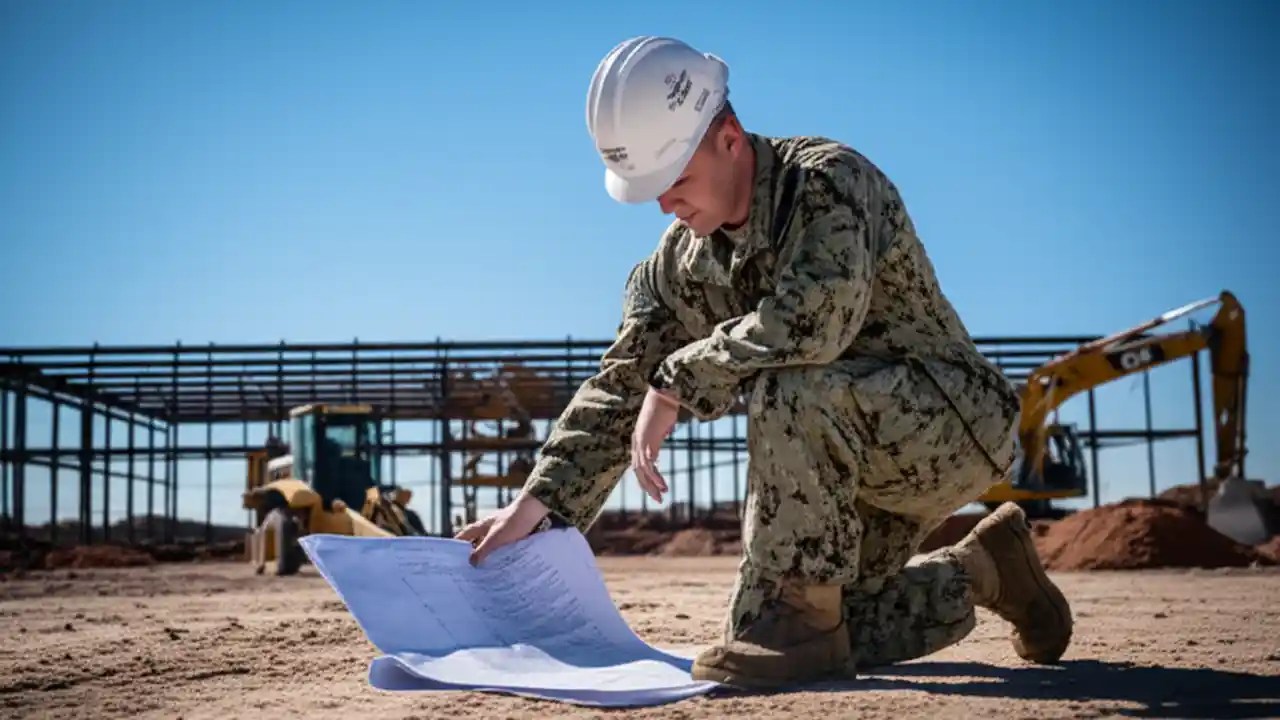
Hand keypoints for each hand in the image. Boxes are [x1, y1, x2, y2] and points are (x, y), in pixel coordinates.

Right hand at [454, 492, 549, 565]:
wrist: (535, 512)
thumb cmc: (513, 521)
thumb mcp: (495, 539)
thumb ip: (482, 551)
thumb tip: (471, 563)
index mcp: (481, 526)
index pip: (463, 536)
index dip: (455, 546)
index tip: (450, 560)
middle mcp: (489, 529)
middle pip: (476, 544)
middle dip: (472, 556)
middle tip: (467, 573)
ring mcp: (501, 533)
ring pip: (490, 548)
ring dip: (487, 559)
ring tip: (484, 576)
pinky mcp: (513, 538)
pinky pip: (502, 550)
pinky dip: (499, 558)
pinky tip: (501, 569)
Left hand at [631, 387, 680, 503]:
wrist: (664, 393)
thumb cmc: (665, 404)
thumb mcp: (664, 421)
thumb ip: (662, 429)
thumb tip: (667, 432)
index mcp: (639, 439)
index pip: (638, 464)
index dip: (646, 478)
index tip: (657, 488)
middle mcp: (636, 442)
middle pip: (638, 471)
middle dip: (647, 487)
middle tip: (658, 500)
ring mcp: (640, 442)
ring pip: (642, 471)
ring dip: (652, 485)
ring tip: (661, 496)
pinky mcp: (646, 441)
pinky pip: (649, 464)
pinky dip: (655, 477)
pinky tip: (663, 485)